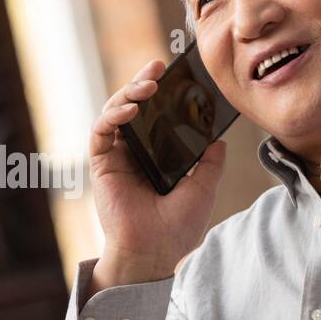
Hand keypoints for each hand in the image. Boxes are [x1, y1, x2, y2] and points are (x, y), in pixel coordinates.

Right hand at [88, 59, 227, 291]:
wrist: (154, 252)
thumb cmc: (177, 228)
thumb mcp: (203, 188)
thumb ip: (209, 163)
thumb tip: (219, 141)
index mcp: (156, 156)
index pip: (156, 115)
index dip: (162, 92)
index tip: (174, 73)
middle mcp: (134, 152)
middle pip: (134, 107)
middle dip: (142, 82)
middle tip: (157, 67)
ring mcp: (116, 157)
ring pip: (115, 112)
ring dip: (128, 94)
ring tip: (147, 86)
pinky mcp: (101, 164)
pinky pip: (101, 132)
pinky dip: (113, 116)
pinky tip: (130, 110)